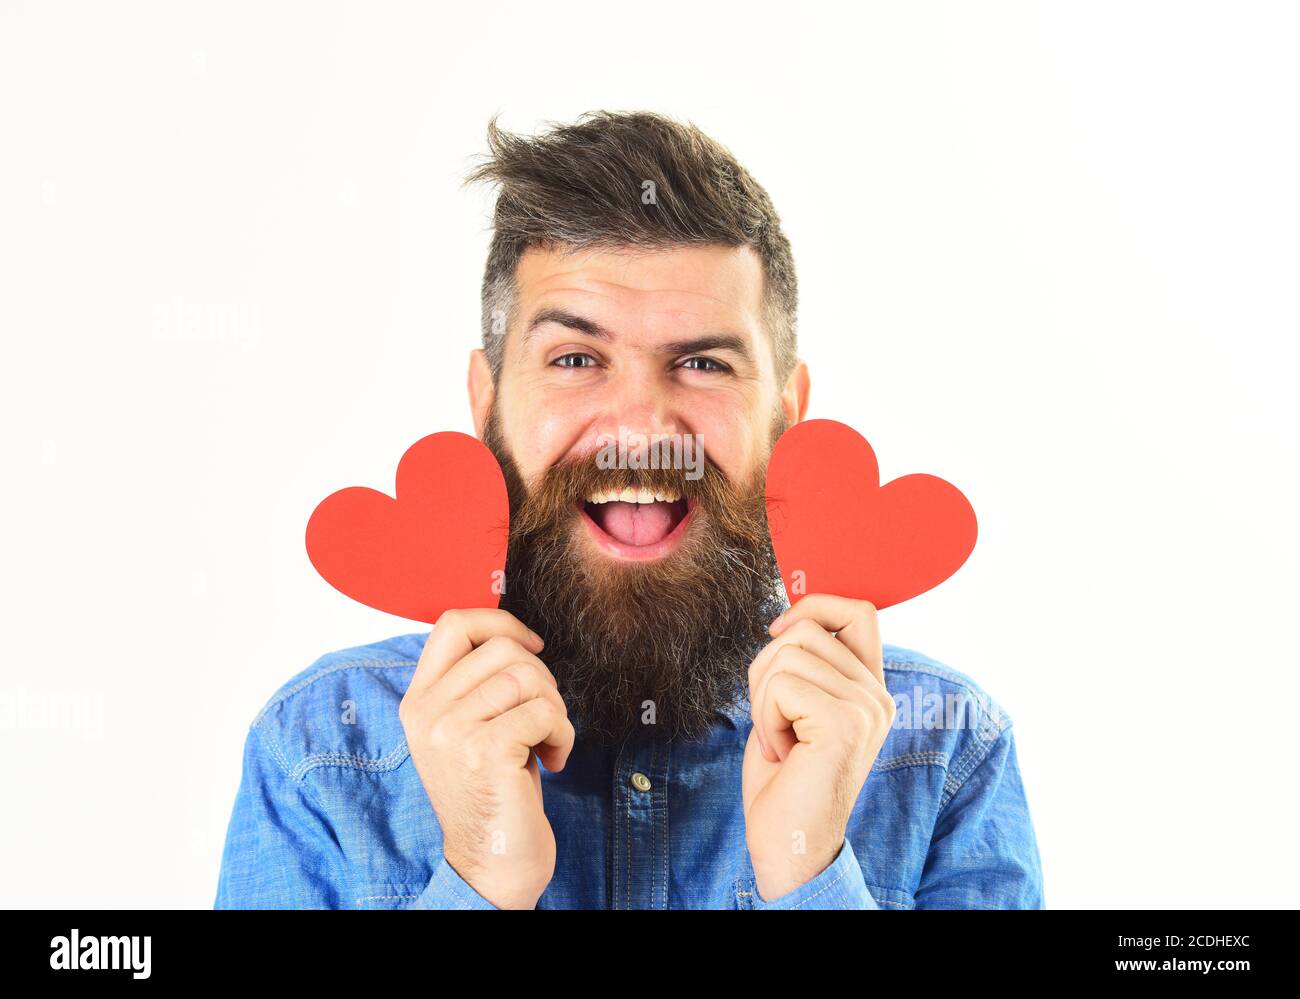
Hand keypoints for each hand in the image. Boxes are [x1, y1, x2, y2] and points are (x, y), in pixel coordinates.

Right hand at [398, 608, 574, 908]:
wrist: (492, 862)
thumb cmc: (494, 791)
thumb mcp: (469, 729)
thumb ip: (475, 684)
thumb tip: (516, 636)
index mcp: (418, 700)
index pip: (452, 624)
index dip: (501, 622)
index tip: (532, 648)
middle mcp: (426, 712)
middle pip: (502, 648)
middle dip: (541, 677)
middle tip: (543, 717)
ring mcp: (451, 731)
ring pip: (525, 677)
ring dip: (554, 708)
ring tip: (548, 740)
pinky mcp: (485, 751)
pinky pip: (543, 711)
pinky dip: (562, 734)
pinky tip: (553, 761)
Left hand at [742, 594, 895, 900]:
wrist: (790, 843)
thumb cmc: (784, 781)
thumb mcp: (796, 709)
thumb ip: (806, 665)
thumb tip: (789, 617)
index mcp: (869, 688)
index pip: (859, 610)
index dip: (813, 605)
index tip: (777, 633)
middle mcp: (877, 695)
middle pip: (805, 629)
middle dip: (765, 668)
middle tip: (773, 719)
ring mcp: (866, 708)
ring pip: (786, 655)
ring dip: (762, 700)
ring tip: (780, 740)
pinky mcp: (845, 723)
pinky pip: (780, 686)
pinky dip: (764, 718)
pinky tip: (782, 752)